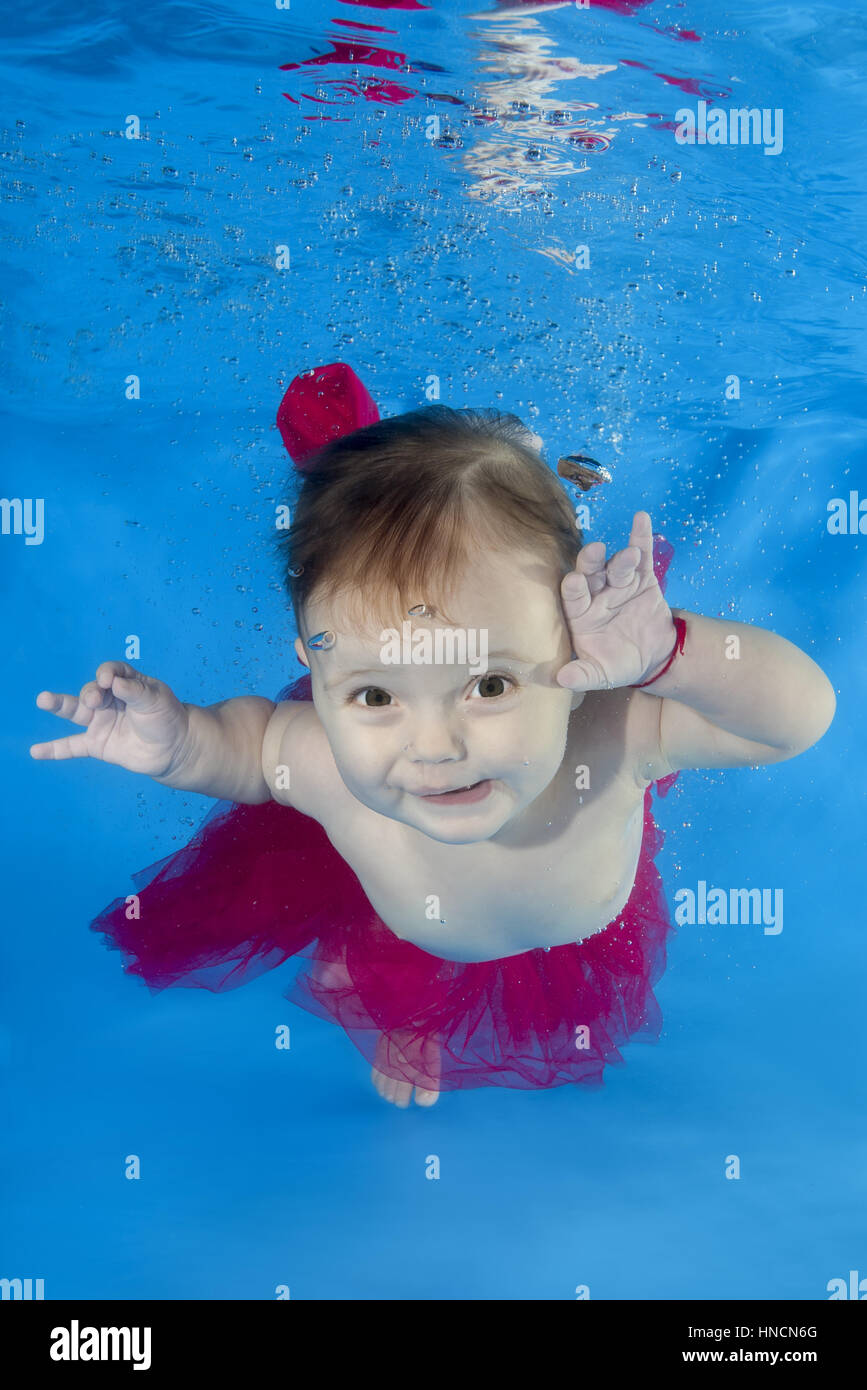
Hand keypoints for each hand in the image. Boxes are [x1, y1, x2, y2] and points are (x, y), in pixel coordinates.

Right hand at [30, 661, 190, 776]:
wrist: (174, 749)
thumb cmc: (167, 717)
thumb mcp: (156, 699)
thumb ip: (134, 690)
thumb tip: (112, 682)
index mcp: (125, 683)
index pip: (110, 672)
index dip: (107, 674)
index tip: (107, 680)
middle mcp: (109, 700)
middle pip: (90, 691)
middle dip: (90, 693)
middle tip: (95, 699)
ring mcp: (100, 722)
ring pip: (74, 711)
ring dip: (58, 705)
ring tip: (43, 699)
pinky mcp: (96, 744)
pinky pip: (72, 746)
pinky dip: (54, 750)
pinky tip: (36, 751)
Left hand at [556, 511, 676, 692]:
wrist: (652, 658)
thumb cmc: (617, 664)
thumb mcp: (600, 675)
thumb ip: (582, 675)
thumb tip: (562, 681)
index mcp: (580, 615)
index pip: (573, 598)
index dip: (573, 589)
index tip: (574, 581)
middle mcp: (596, 594)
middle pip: (591, 573)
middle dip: (590, 562)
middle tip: (594, 551)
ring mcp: (619, 583)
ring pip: (618, 566)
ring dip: (622, 558)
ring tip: (630, 554)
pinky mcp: (643, 578)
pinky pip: (642, 555)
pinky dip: (642, 537)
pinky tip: (641, 518)